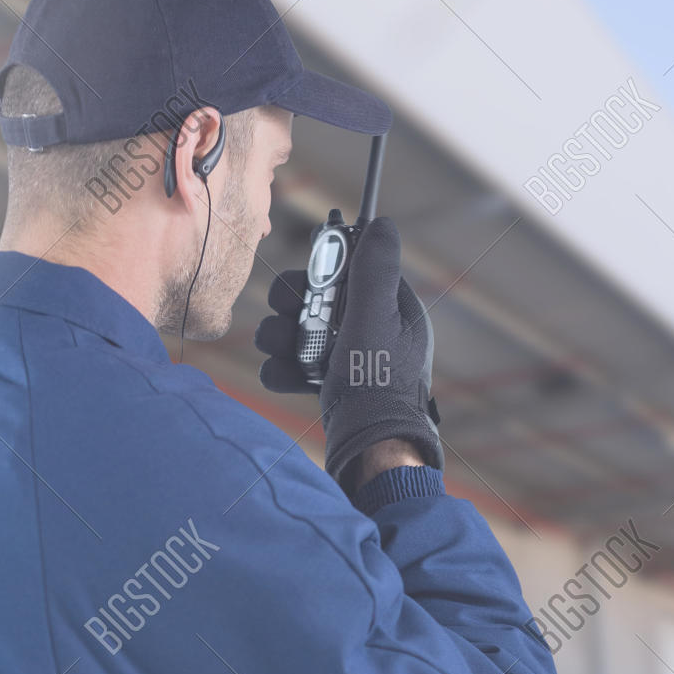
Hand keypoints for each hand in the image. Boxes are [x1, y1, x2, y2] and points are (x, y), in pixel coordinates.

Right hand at [255, 217, 442, 492]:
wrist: (370, 449)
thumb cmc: (377, 381)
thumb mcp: (376, 316)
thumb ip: (375, 269)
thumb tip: (383, 224)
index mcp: (394, 311)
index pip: (357, 270)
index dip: (328, 267)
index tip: (309, 272)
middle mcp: (374, 333)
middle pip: (322, 300)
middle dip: (295, 304)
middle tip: (285, 310)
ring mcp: (351, 361)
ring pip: (303, 332)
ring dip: (282, 335)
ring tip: (279, 347)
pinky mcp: (332, 387)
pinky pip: (298, 366)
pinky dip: (285, 369)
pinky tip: (282, 375)